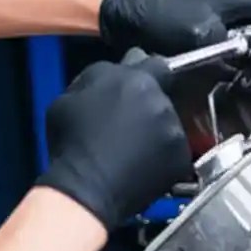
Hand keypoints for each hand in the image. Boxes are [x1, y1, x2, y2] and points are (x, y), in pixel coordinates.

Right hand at [37, 55, 189, 230]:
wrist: (87, 189)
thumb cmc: (71, 146)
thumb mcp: (68, 99)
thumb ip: (96, 80)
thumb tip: (109, 75)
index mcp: (133, 79)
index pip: (151, 60)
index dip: (144, 70)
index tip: (138, 82)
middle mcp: (159, 99)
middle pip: (161, 92)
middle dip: (148, 101)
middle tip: (131, 121)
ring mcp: (174, 128)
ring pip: (169, 121)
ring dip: (157, 128)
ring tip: (134, 148)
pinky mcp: (182, 155)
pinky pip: (175, 149)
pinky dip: (164, 155)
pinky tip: (144, 164)